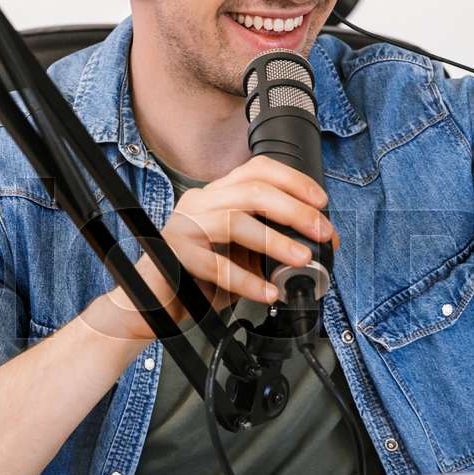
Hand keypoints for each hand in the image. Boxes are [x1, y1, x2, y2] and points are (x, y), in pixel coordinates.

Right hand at [86, 155, 338, 342]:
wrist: (152, 305)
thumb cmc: (197, 279)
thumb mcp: (241, 255)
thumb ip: (271, 243)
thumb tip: (318, 242)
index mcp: (217, 195)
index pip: (257, 170)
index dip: (293, 181)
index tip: (321, 202)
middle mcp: (200, 202)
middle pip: (253, 190)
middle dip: (295, 209)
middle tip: (321, 232)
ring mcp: (185, 225)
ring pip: (236, 221)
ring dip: (275, 241)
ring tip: (300, 260)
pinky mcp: (174, 253)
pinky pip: (215, 265)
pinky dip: (246, 280)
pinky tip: (266, 292)